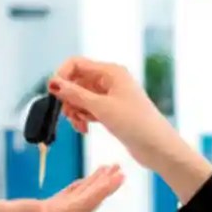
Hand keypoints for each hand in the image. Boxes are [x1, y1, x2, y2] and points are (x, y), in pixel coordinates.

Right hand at [0, 164, 124, 211]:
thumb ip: (19, 211)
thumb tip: (45, 211)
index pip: (79, 205)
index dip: (99, 190)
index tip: (116, 176)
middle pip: (83, 205)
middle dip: (103, 188)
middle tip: (119, 169)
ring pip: (76, 204)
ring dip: (93, 188)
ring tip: (107, 172)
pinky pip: (63, 204)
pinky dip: (76, 191)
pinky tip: (83, 183)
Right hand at [47, 56, 185, 168]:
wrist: (157, 147)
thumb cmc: (135, 123)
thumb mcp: (101, 108)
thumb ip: (75, 95)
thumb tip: (53, 83)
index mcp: (111, 71)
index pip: (76, 64)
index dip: (62, 76)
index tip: (54, 95)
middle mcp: (110, 80)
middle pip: (76, 81)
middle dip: (69, 98)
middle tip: (70, 115)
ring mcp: (110, 95)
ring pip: (81, 97)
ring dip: (75, 111)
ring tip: (80, 126)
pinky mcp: (111, 110)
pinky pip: (89, 108)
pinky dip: (83, 117)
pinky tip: (85, 129)